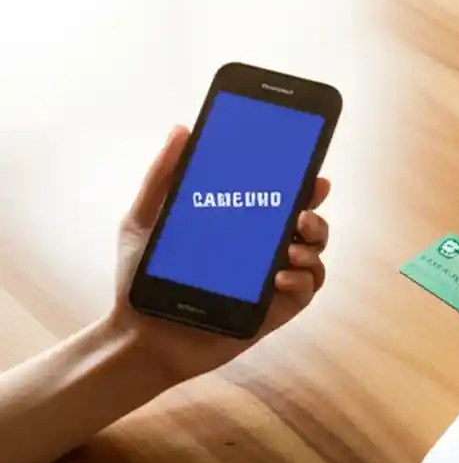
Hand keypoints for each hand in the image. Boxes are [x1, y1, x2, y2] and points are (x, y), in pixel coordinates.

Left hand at [107, 125, 331, 384]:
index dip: (303, 185)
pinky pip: (306, 292)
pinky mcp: (274, 312)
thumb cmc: (140, 277)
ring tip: (292, 246)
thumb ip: (162, 175)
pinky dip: (303, 280)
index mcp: (239, 228)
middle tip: (302, 212)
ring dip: (314, 246)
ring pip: (315, 257)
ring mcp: (271, 282)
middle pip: (308, 226)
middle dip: (317, 213)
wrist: (137, 333)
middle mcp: (261, 252)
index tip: (312, 172)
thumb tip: (182, 129)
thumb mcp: (143, 219)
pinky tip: (280, 276)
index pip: (280, 201)